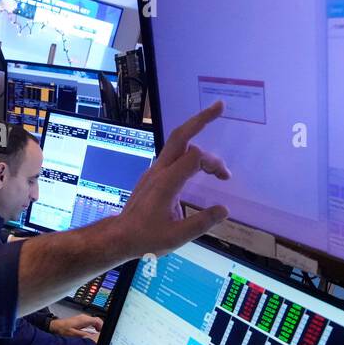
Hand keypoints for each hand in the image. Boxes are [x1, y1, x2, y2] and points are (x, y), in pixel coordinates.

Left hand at [50, 314, 101, 341]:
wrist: (54, 327)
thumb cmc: (62, 329)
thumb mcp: (75, 335)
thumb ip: (86, 336)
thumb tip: (94, 337)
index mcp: (84, 319)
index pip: (98, 320)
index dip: (103, 326)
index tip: (104, 332)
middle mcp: (83, 317)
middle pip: (97, 321)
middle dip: (100, 328)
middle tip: (101, 335)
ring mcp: (81, 319)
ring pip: (93, 322)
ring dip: (96, 328)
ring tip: (97, 335)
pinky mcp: (79, 321)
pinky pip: (89, 323)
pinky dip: (92, 328)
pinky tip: (90, 334)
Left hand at [114, 101, 231, 257]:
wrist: (120, 236)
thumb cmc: (145, 238)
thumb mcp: (176, 237)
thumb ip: (202, 223)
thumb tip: (223, 210)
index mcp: (166, 183)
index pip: (195, 157)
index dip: (214, 163)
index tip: (224, 178)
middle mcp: (159, 171)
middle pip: (181, 136)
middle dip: (201, 119)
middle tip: (219, 107)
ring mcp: (154, 171)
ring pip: (175, 142)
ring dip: (194, 129)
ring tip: (211, 117)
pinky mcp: (154, 176)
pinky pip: (173, 154)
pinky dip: (188, 147)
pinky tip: (197, 154)